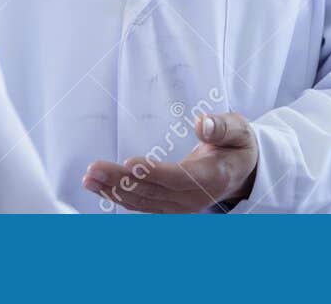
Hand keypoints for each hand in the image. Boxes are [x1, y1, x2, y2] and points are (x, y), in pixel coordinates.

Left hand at [83, 112, 257, 212]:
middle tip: (94, 169)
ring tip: (89, 178)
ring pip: (142, 201)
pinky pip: (141, 204)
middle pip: (152, 191)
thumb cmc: (237, 146)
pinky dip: (118, 196)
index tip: (129, 164)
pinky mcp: (168, 207)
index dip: (153, 173)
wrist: (241, 172)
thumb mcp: (239, 130)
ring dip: (113, 190)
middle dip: (120, 180)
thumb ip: (222, 127)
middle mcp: (193, 199)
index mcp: (211, 178)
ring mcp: (180, 207)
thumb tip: (202, 123)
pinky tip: (99, 186)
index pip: (178, 178)